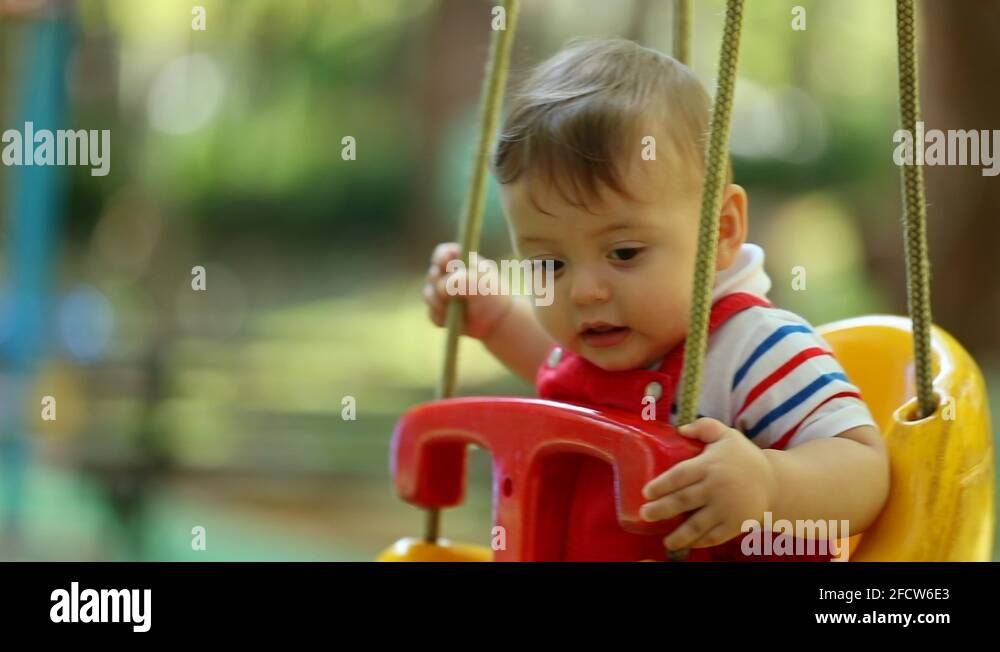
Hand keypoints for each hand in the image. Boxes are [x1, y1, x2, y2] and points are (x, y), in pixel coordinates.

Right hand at [423, 242, 513, 340]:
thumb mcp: (480, 283)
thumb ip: (460, 281)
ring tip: (458, 311)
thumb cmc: (492, 296)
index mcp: (460, 262)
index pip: (443, 253)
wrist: (498, 321)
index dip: (440, 258)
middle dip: (439, 284)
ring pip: (428, 295)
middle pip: (432, 274)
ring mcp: (442, 294)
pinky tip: (458, 321)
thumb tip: (441, 289)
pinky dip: (442, 318)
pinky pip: (432, 314)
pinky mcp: (440, 312)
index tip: (444, 266)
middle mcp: (448, 276)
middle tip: (451, 293)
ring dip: (440, 303)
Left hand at [639, 417, 776, 550]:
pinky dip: (699, 542)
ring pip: (698, 525)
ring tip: (665, 541)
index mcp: (710, 465)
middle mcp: (716, 487)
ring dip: (679, 535)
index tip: (646, 492)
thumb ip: (703, 427)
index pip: (680, 475)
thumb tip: (679, 429)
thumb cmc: (744, 458)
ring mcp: (727, 508)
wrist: (775, 482)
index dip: (661, 484)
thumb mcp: (726, 435)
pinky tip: (687, 545)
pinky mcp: (736, 524)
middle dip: (661, 509)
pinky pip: (714, 537)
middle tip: (645, 514)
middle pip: (683, 500)